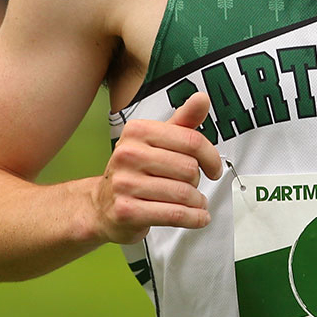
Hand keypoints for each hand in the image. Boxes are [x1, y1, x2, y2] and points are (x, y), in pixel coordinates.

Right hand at [92, 93, 221, 242]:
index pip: (191, 141)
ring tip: (194, 202)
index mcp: (138, 131)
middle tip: (191, 185)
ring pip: (184, 194)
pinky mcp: (127, 211)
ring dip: (197, 202)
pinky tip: (198, 217)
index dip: (211, 157)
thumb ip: (183, 122)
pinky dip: (194, 218)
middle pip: (189, 169)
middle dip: (197, 181)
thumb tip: (202, 98)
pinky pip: (174, 214)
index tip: (214, 167)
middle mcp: (128, 154)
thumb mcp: (158, 141)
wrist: (102, 205)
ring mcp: (125, 183)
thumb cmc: (136, 171)